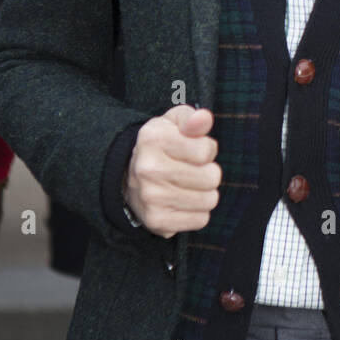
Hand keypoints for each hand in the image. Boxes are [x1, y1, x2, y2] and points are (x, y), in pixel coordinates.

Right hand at [124, 105, 221, 238]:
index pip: (206, 150)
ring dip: (205, 193)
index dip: (207, 150)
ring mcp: (151, 197)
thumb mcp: (173, 124)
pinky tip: (182, 201)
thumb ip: (192, 118)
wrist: (128, 177)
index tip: (194, 150)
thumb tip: (203, 118)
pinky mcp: (157, 221)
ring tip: (187, 185)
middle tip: (192, 169)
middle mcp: (148, 169)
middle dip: (208, 172)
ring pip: (209, 200)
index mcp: (153, 139)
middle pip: (211, 177)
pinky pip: (201, 219)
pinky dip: (197, 211)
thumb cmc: (161, 146)